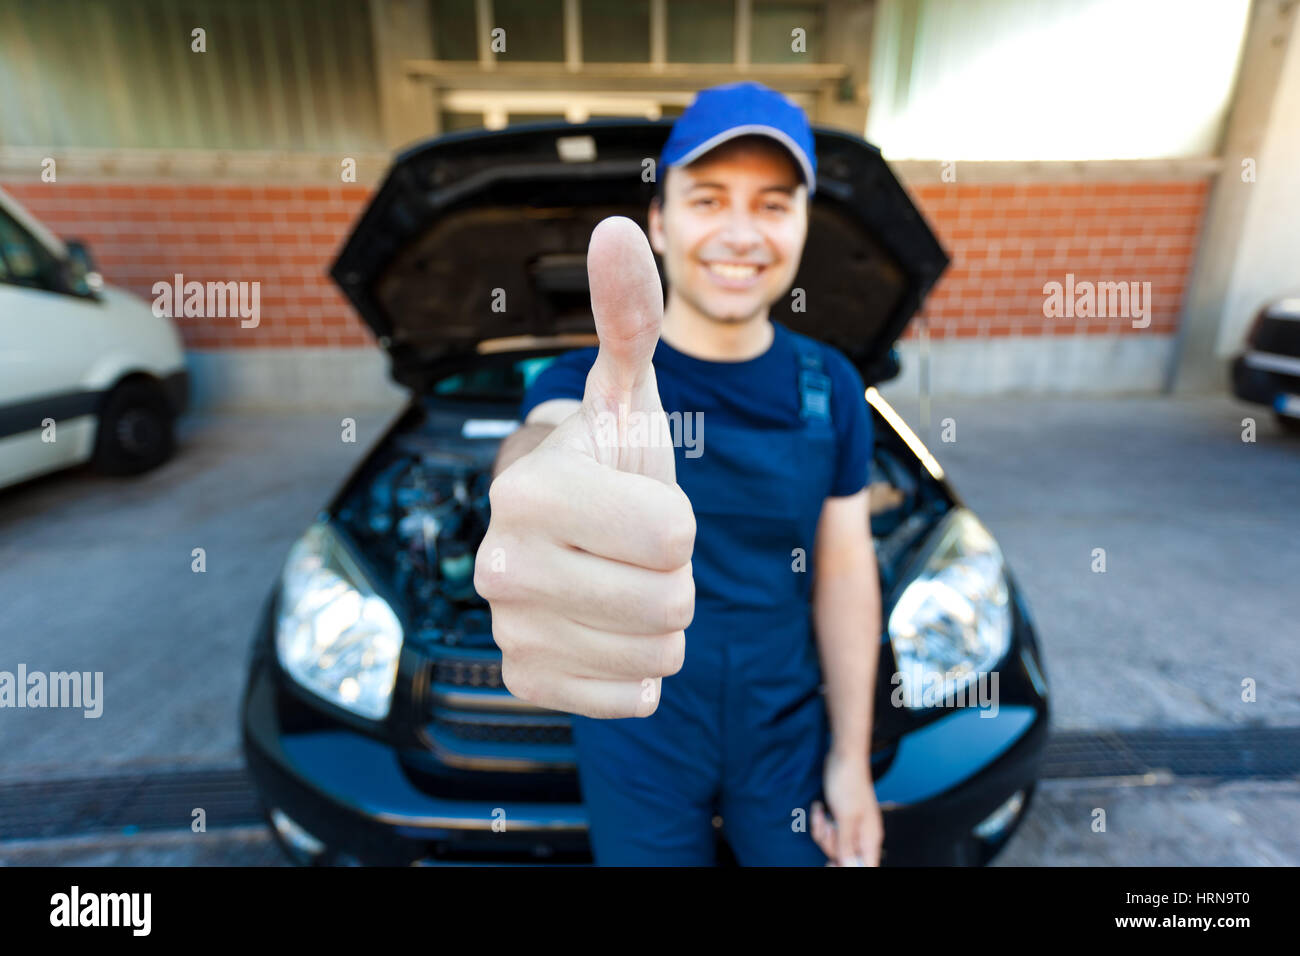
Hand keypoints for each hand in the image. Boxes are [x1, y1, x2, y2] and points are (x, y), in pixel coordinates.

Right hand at [474, 216, 695, 718]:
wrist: (568, 533)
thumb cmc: (610, 463)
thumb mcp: (630, 395)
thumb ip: (628, 318)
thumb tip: (615, 226)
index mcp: (528, 490)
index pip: (673, 537)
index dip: (680, 521)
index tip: (641, 500)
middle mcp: (498, 565)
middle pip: (669, 603)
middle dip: (676, 575)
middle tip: (637, 548)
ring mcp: (505, 628)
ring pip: (659, 655)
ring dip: (662, 621)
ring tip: (623, 580)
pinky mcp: (523, 681)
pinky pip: (633, 697)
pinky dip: (639, 669)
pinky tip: (606, 627)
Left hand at [811, 751, 883, 865]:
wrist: (843, 757)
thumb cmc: (848, 784)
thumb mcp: (845, 817)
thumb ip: (847, 845)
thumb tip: (848, 867)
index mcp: (870, 838)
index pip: (865, 866)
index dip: (849, 869)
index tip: (831, 863)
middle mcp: (862, 835)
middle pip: (843, 857)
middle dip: (829, 844)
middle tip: (829, 825)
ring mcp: (850, 826)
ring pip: (831, 843)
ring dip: (822, 830)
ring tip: (823, 813)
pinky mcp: (839, 817)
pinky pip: (826, 830)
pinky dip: (819, 821)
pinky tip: (819, 808)